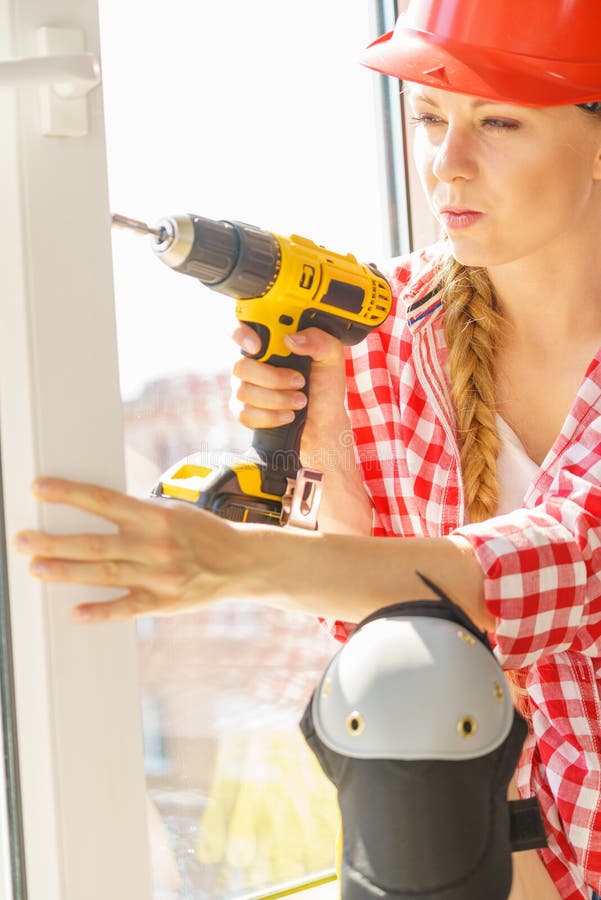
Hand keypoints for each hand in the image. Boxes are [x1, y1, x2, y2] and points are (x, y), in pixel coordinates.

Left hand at [13, 477, 263, 622]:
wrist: (241, 561)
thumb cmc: (201, 532)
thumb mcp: (172, 512)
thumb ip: (136, 513)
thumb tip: (93, 507)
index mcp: (155, 517)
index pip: (104, 501)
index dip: (70, 494)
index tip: (39, 488)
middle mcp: (155, 545)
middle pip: (94, 543)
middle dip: (53, 541)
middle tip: (21, 540)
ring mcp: (159, 576)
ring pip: (103, 574)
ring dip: (66, 571)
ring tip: (36, 567)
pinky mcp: (164, 603)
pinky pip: (127, 609)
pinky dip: (100, 611)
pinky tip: (75, 612)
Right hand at [231, 325, 347, 446]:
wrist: (325, 419)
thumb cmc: (325, 384)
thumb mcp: (331, 356)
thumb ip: (318, 340)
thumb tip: (290, 339)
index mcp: (268, 342)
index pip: (237, 326)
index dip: (237, 331)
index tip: (257, 346)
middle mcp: (251, 362)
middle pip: (241, 366)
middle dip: (273, 378)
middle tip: (300, 381)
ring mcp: (243, 386)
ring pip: (244, 391)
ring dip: (278, 399)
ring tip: (300, 400)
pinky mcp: (243, 411)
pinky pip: (245, 413)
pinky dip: (271, 417)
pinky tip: (288, 414)